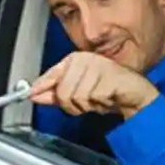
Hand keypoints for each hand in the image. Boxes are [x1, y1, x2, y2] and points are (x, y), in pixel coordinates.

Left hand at [31, 51, 159, 118]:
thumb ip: (54, 93)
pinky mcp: (109, 75)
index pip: (50, 76)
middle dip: (74, 104)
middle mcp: (84, 59)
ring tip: (99, 98)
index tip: (31, 95)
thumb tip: (32, 94)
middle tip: (88, 100)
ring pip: (77, 97)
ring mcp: (98, 65)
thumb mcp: (76, 93)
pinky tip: (109, 97)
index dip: (41, 88)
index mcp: (74, 60)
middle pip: (62, 92)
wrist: (134, 95)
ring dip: (88, 105)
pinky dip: (101, 104)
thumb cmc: (106, 91)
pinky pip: (93, 98)